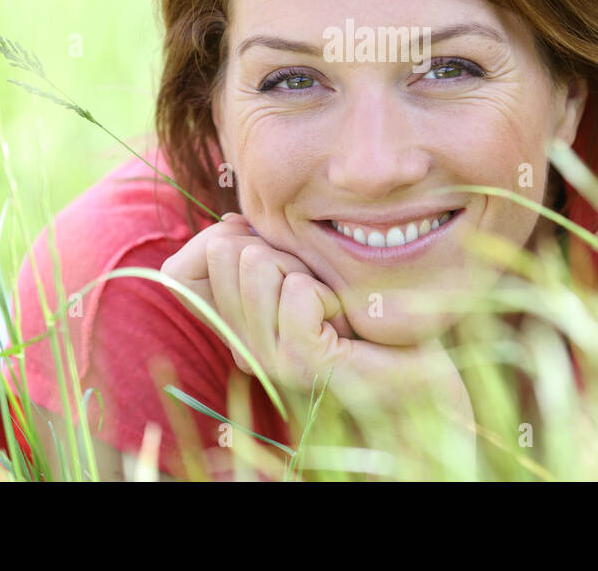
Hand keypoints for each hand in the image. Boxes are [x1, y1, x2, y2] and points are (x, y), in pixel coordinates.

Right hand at [159, 211, 351, 372]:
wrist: (420, 373)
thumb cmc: (367, 316)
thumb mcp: (305, 271)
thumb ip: (263, 250)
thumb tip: (232, 223)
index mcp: (235, 327)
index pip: (177, 274)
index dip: (220, 243)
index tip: (272, 251)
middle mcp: (242, 348)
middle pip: (226, 251)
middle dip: (280, 249)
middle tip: (316, 285)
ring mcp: (268, 360)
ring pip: (257, 263)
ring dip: (306, 268)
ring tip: (332, 304)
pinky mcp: (302, 365)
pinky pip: (295, 293)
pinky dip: (328, 293)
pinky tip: (344, 319)